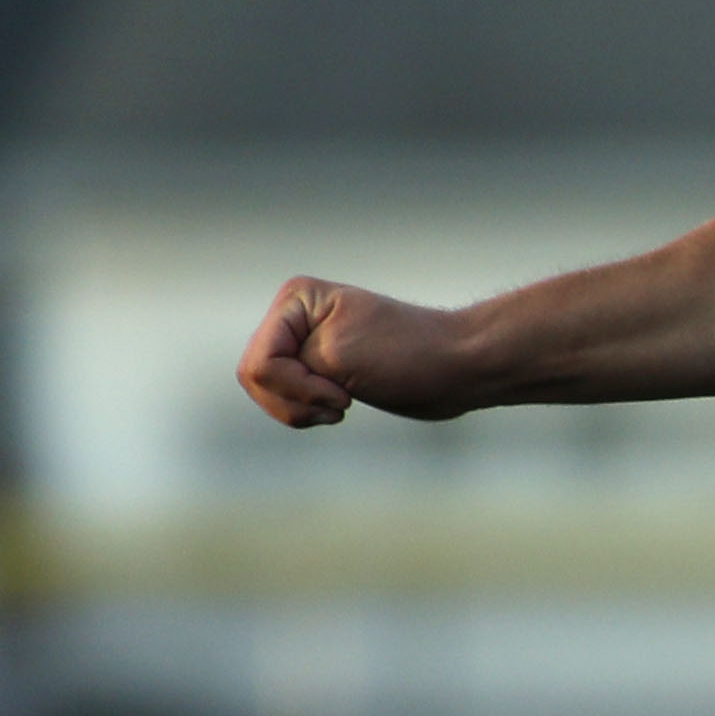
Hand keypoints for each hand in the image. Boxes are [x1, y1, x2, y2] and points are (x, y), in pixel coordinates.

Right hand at [237, 278, 478, 429]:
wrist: (458, 370)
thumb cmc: (407, 358)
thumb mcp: (335, 357)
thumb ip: (283, 365)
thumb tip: (259, 374)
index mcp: (295, 301)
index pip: (260, 364)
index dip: (297, 387)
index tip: (343, 390)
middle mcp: (293, 318)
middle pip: (256, 379)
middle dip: (296, 402)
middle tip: (343, 403)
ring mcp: (305, 344)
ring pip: (268, 393)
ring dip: (303, 411)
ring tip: (343, 407)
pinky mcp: (320, 369)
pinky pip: (288, 401)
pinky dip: (309, 414)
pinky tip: (341, 409)